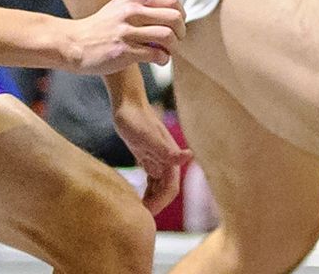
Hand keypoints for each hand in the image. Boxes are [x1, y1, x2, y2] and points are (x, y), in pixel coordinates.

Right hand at [62, 0, 183, 73]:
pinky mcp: (123, 52)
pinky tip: (158, 60)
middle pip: (174, 18)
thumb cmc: (99, 28)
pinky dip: (163, 59)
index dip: (181, 15)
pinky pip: (156, 55)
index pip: (171, 1)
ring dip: (173, 48)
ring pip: (167, 37)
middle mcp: (130, 12)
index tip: (177, 26)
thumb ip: (141, 6)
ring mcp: (126, 32)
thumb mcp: (119, 7)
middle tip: (176, 41)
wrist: (72, 43)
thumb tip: (170, 12)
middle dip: (181, 32)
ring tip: (166, 52)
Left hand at [114, 97, 188, 212]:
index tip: (145, 213)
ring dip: (152, 199)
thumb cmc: (136, 118)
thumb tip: (191, 156)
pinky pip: (151, 179)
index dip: (161, 203)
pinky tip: (137, 196)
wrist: (127, 103)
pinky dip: (146, 190)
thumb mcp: (148, 136)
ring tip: (138, 210)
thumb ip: (168, 150)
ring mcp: (157, 158)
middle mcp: (166, 160)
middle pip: (166, 190)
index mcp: (170, 158)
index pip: (171, 188)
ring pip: (159, 186)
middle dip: (156, 204)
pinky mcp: (147, 156)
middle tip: (139, 215)